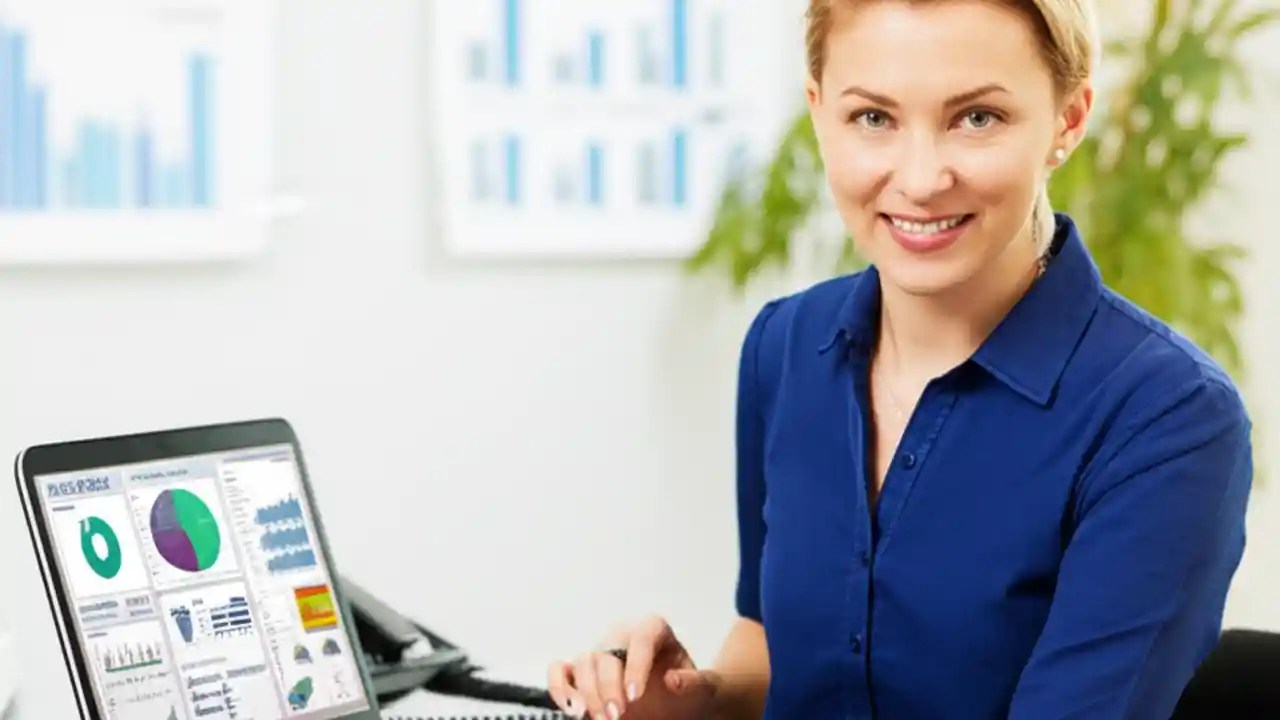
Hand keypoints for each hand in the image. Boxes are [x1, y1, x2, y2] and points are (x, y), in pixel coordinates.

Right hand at [546, 615, 721, 718]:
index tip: (636, 696)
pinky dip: (559, 686)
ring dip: (587, 693)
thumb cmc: (691, 693)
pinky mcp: (582, 671)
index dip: (636, 665)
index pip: (641, 638)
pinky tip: (572, 709)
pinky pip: (560, 669)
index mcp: (653, 629)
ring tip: (600, 719)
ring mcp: (600, 652)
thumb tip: (673, 680)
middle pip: (607, 652)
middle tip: (617, 716)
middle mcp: (622, 635)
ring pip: (583, 661)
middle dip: (608, 686)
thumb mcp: (705, 690)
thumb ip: (696, 684)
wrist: (678, 706)